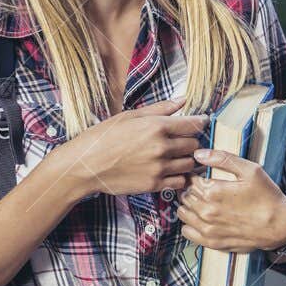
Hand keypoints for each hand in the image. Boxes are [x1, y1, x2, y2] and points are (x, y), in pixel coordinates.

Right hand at [51, 98, 207, 197]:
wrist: (84, 166)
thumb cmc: (103, 137)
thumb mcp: (129, 116)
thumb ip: (160, 108)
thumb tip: (183, 100)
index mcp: (156, 126)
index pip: (194, 124)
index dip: (200, 123)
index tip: (201, 123)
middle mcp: (161, 147)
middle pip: (194, 145)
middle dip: (191, 141)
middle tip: (183, 141)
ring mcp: (159, 168)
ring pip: (190, 163)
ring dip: (187, 159)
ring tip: (176, 156)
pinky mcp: (154, 185)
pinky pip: (181, 181)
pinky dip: (180, 176)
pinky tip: (171, 171)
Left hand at [178, 150, 285, 253]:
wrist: (280, 225)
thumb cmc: (267, 196)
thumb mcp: (250, 170)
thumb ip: (222, 158)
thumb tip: (198, 154)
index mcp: (213, 191)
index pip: (190, 179)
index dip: (195, 174)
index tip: (203, 174)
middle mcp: (206, 211)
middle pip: (185, 195)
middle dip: (192, 189)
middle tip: (204, 186)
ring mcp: (208, 228)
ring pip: (183, 212)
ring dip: (189, 205)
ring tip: (203, 201)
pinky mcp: (211, 242)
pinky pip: (186, 231)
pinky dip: (189, 223)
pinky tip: (201, 217)